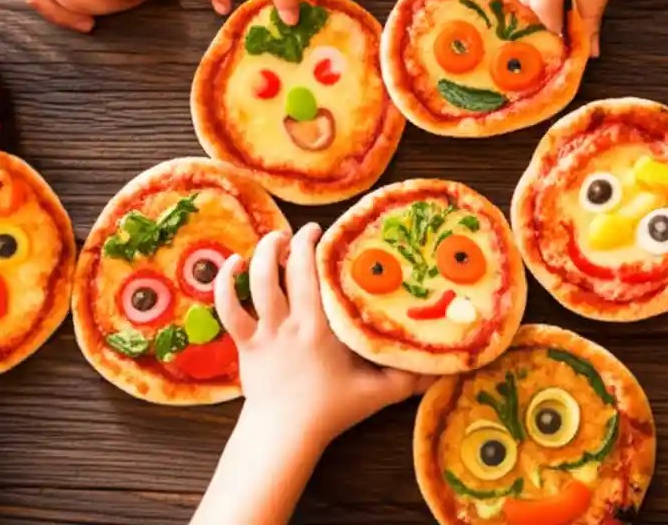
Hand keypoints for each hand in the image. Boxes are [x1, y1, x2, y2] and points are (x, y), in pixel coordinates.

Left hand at [214, 225, 430, 445]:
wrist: (283, 436)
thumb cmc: (329, 411)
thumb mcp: (376, 394)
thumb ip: (407, 378)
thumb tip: (442, 366)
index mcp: (319, 326)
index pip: (316, 274)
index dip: (319, 247)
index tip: (328, 232)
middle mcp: (289, 322)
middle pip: (285, 268)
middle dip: (294, 241)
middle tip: (307, 231)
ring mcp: (263, 332)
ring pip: (254, 281)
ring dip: (261, 254)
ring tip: (274, 240)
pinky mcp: (244, 343)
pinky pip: (228, 307)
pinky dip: (225, 283)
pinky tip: (232, 265)